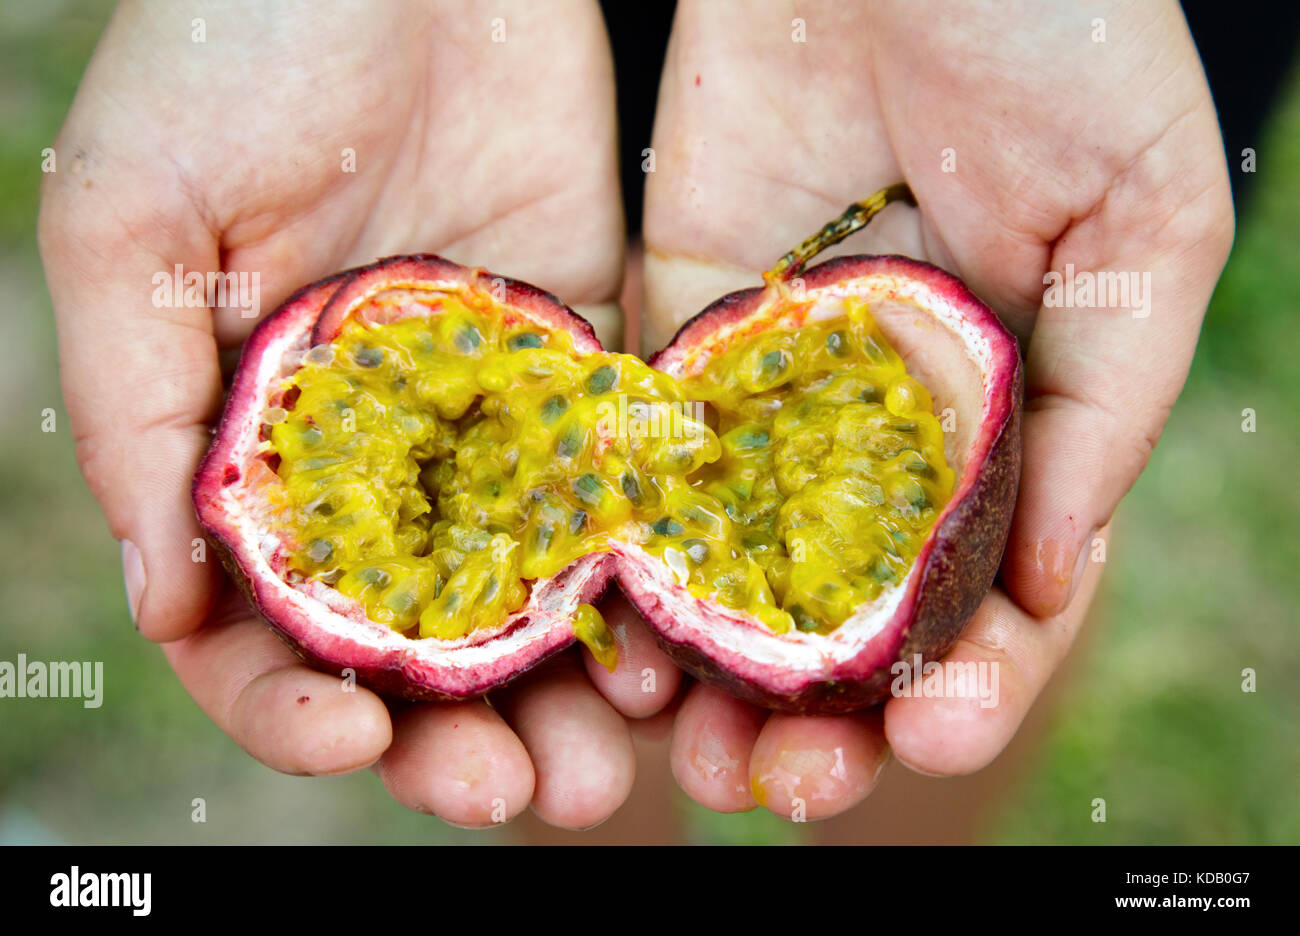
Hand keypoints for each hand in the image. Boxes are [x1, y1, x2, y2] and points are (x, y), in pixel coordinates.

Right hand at [39, 0, 659, 829]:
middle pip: (410, 646)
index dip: (296, 706)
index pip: (261, 626)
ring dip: (566, 694)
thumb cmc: (233, 50)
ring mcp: (481, 425)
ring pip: (523, 601)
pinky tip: (672, 642)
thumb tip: (168, 605)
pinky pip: (611, 503)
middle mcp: (368, 458)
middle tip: (524, 798)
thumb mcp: (136, 220)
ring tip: (620, 760)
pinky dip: (637, 584)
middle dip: (459, 737)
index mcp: (245, 446)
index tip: (357, 738)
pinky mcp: (580, 373)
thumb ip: (138, 411)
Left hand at [642, 0, 1232, 817]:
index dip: (972, 677)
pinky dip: (636, 562)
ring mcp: (777, 389)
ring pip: (741, 569)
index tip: (936, 731)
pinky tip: (618, 644)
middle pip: (851, 609)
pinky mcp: (675, 336)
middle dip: (825, 714)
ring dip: (718, 679)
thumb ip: (1100, 405)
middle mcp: (887, 424)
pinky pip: (652, 467)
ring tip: (696, 759)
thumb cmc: (1061, 42)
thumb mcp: (1140, 225)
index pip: (990, 589)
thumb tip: (1058, 580)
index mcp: (1008, 415)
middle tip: (789, 787)